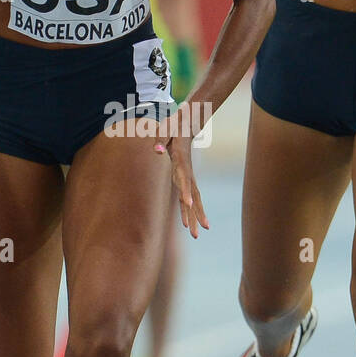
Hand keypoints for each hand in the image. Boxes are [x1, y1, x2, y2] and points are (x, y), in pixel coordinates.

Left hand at [154, 108, 208, 238]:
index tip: (188, 204)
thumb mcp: (164, 129)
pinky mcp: (186, 177)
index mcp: (182, 161)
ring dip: (196, 217)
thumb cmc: (172, 126)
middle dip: (194, 214)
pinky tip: (190, 223)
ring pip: (194, 199)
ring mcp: (188, 176)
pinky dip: (191, 210)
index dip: (186, 191)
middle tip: (196, 232)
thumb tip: (158, 151)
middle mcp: (187, 172)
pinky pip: (190, 197)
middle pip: (192, 195)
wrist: (186, 122)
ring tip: (197, 234)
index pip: (184, 178)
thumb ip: (160, 140)